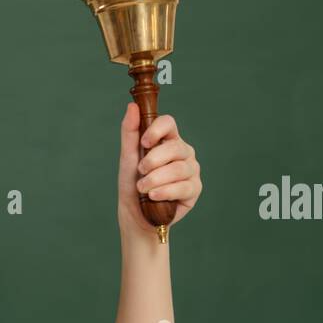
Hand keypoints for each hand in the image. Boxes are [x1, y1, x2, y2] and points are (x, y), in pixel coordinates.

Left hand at [117, 101, 200, 238]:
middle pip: (175, 147)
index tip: (144, 142)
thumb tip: (132, 107)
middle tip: (140, 172)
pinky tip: (154, 196)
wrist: (136, 215)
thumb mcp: (128, 157)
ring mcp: (191, 170)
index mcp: (168, 140)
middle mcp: (183, 152)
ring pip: (179, 168)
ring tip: (143, 189)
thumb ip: (130, 132)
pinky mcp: (195, 189)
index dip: (157, 130)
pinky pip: (184, 186)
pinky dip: (165, 192)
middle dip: (153, 161)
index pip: (169, 123)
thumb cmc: (132, 185)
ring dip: (156, 180)